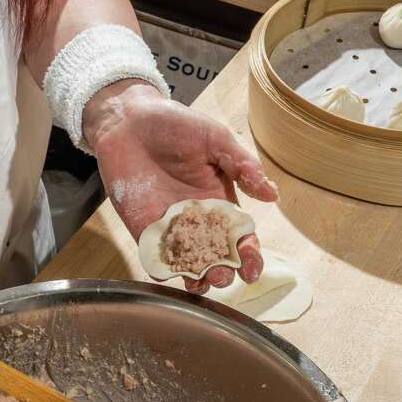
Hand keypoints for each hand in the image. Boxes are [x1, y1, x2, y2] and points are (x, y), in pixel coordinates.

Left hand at [84, 81, 277, 294]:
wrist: (129, 121)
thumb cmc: (176, 126)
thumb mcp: (216, 140)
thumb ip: (243, 166)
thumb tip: (272, 195)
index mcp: (221, 202)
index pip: (240, 237)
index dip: (249, 255)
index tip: (252, 268)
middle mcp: (199, 221)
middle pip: (217, 258)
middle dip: (224, 271)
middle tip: (224, 274)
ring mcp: (171, 228)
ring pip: (189, 265)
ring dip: (197, 277)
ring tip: (202, 280)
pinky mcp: (144, 230)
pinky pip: (155, 258)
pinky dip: (161, 270)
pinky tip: (166, 274)